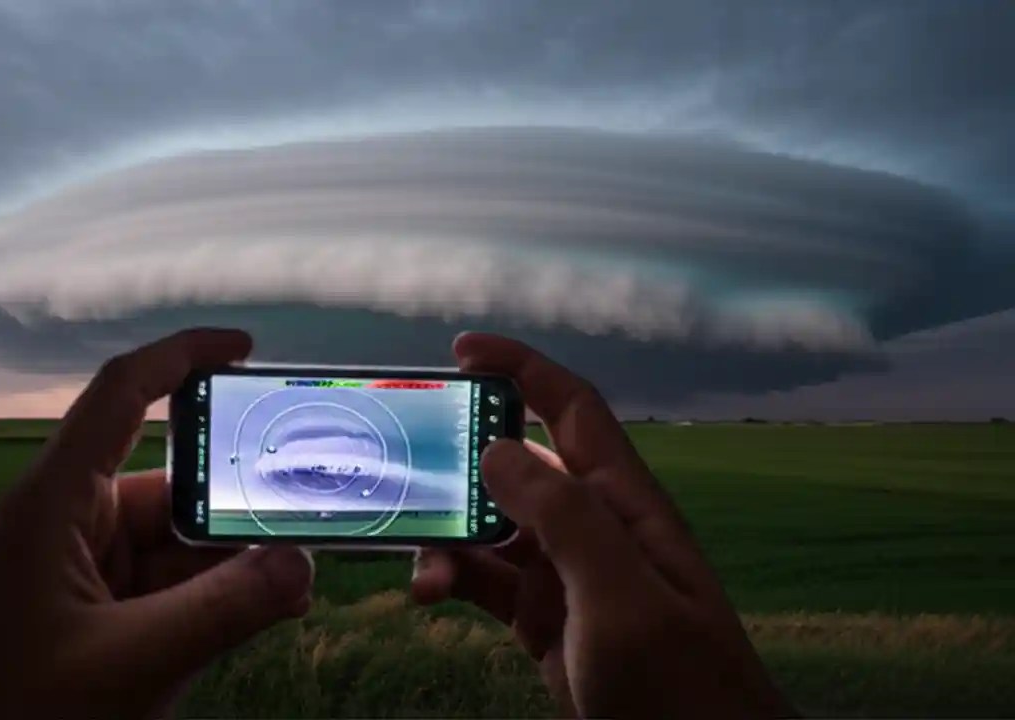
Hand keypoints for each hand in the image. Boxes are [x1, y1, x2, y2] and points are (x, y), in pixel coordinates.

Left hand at [0, 329, 313, 718]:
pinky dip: (203, 600)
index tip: (247, 351)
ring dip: (226, 562)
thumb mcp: (128, 664)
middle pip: (165, 485)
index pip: (121, 396)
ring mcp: (70, 579)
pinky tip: (255, 612)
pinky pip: (155, 593)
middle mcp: (62, 527)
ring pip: (168, 547)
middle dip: (235, 499)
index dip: (181, 357)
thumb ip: (224, 612)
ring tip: (297, 578)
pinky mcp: (78, 624)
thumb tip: (303, 564)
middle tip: (310, 510)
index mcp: (53, 504)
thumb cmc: (4, 716)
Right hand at [412, 333, 793, 718]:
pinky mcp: (545, 621)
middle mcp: (594, 528)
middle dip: (463, 455)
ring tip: (416, 560)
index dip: (523, 368)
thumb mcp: (622, 598)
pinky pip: (487, 579)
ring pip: (493, 525)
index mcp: (625, 504)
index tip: (460, 351)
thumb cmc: (678, 687)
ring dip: (448, 532)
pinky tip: (428, 592)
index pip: (573, 409)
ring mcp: (568, 576)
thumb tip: (497, 449)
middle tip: (404, 463)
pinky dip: (453, 577)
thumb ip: (564, 518)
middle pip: (520, 463)